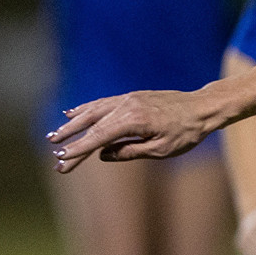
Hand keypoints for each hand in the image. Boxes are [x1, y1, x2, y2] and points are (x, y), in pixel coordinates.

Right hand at [49, 89, 216, 171]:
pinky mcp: (131, 96)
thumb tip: (103, 155)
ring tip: (55, 133)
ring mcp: (128, 98)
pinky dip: (86, 108)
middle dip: (70, 137)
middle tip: (52, 148)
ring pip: (94, 110)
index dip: (79, 148)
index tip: (62, 158)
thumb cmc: (186, 133)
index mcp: (134, 120)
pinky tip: (73, 113)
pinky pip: (103, 103)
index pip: (99, 137)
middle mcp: (127, 105)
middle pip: (92, 123)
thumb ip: (130, 152)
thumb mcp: (161, 150)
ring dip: (73, 122)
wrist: (203, 107)